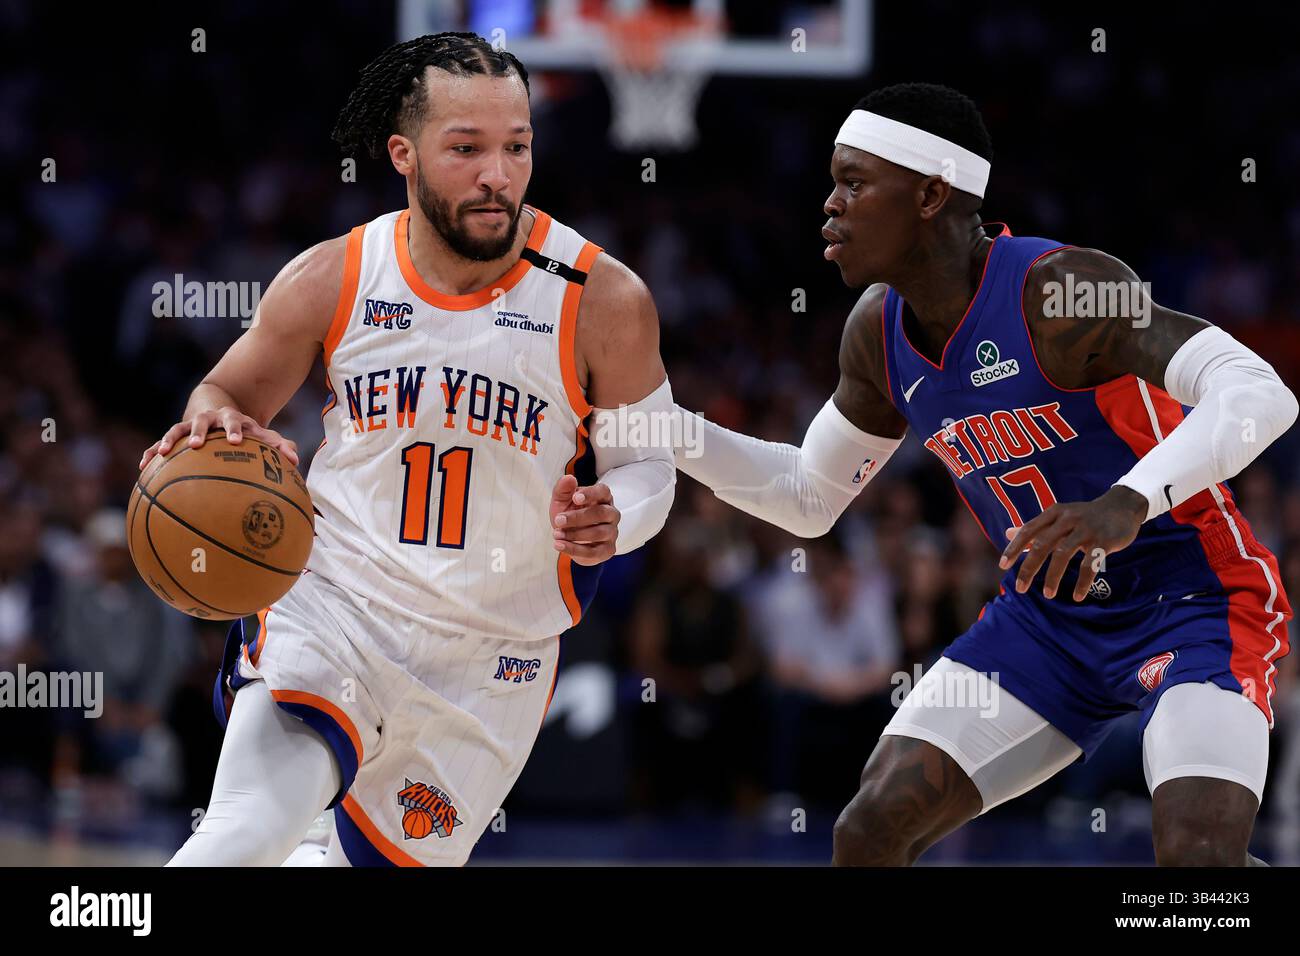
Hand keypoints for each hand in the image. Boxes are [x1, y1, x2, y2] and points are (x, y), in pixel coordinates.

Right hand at [140, 406, 299, 470]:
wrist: (217, 410)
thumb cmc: (244, 431)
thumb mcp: (261, 435)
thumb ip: (278, 446)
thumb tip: (295, 460)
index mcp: (231, 419)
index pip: (235, 422)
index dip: (235, 430)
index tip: (237, 441)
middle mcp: (209, 419)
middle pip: (202, 421)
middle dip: (199, 431)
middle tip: (198, 444)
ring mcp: (189, 425)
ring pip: (177, 429)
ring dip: (171, 440)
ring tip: (163, 453)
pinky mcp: (176, 435)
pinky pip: (160, 443)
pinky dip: (152, 452)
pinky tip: (143, 466)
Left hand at [550, 474, 619, 565]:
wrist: (568, 538)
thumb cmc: (569, 514)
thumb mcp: (561, 500)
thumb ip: (563, 489)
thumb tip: (569, 478)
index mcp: (603, 498)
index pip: (603, 491)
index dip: (590, 494)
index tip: (575, 498)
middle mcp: (611, 514)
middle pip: (602, 513)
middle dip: (578, 517)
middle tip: (558, 520)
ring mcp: (612, 532)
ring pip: (599, 533)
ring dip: (575, 534)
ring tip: (556, 534)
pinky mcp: (607, 550)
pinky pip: (594, 551)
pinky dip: (575, 549)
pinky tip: (560, 545)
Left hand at [999, 485, 1147, 600]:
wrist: (1122, 506)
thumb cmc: (1084, 515)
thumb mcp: (1058, 516)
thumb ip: (1034, 527)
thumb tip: (1007, 533)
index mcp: (1054, 513)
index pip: (1028, 530)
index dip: (1014, 548)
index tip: (1003, 566)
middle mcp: (1067, 519)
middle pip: (1042, 544)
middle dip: (1029, 568)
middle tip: (1020, 588)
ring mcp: (1086, 529)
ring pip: (1063, 554)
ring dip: (1053, 577)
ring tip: (1048, 595)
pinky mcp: (1104, 541)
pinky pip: (1090, 565)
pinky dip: (1082, 582)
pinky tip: (1077, 596)